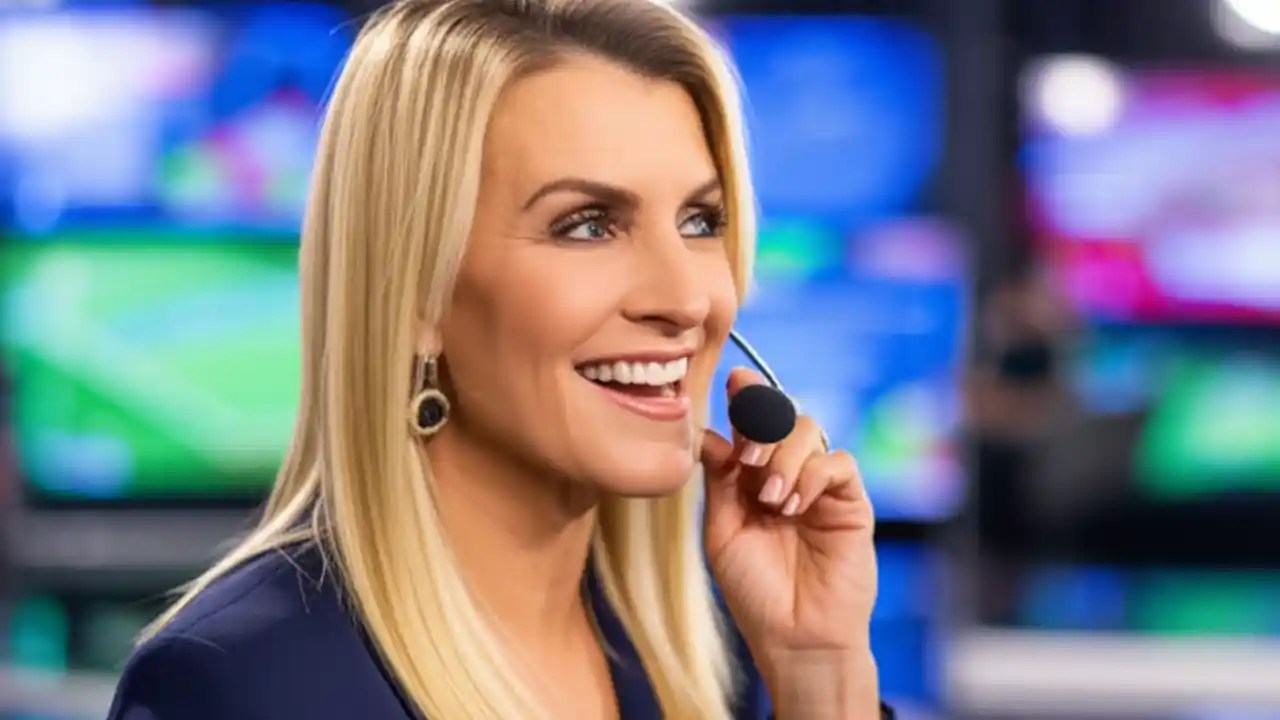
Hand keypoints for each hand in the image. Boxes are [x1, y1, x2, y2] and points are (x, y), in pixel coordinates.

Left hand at [701, 368, 878, 691]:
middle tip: (747, 458)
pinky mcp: (851, 503)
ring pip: (809, 432)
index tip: (733, 380)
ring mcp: (821, 487)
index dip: (746, 398)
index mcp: (752, 479)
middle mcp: (788, 475)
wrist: (793, 638)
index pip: (751, 425)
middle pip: (781, 417)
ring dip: (784, 457)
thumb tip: (709, 434)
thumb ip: (721, 481)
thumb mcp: (723, 531)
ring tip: (770, 498)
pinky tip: (794, 506)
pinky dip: (813, 475)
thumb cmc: (755, 593)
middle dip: (761, 426)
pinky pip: (838, 464)